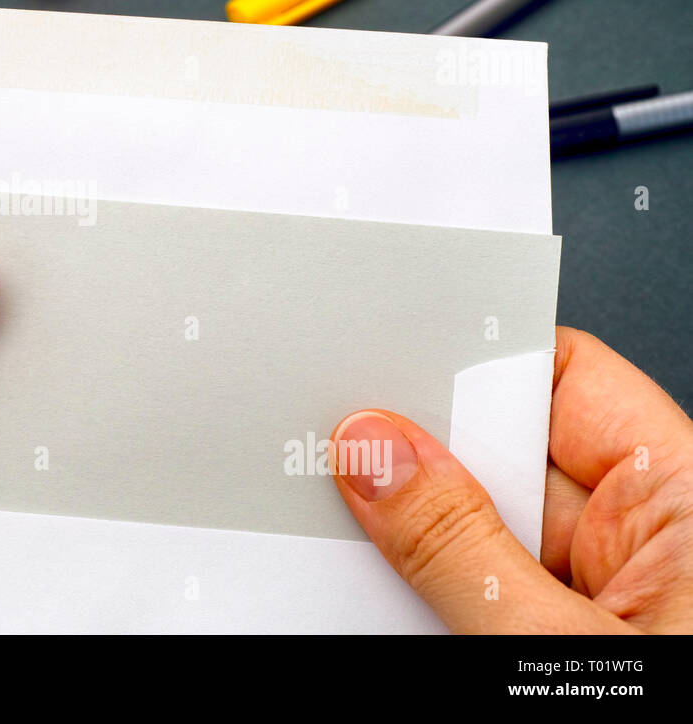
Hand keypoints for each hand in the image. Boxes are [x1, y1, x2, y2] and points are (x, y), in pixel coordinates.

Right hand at [332, 326, 692, 632]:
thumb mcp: (558, 644)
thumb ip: (464, 552)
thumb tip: (374, 456)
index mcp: (683, 503)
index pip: (568, 379)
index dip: (472, 358)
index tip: (381, 355)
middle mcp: (646, 541)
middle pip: (503, 458)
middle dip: (418, 462)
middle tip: (340, 463)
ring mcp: (601, 598)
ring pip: (475, 530)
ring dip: (410, 541)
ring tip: (352, 551)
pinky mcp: (557, 639)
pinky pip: (472, 591)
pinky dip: (420, 591)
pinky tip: (375, 594)